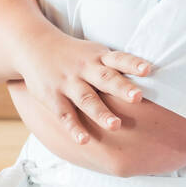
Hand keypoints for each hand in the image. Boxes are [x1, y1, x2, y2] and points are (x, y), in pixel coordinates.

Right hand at [14, 28, 154, 144]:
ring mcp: (68, 83)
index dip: (133, 64)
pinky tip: (84, 141)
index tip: (148, 69)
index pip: (119, 59)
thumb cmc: (74, 53)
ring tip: (116, 126)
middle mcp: (85, 69)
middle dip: (121, 88)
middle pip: (105, 78)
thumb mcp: (94, 51)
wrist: (33, 45)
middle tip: (138, 98)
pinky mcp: (53, 97)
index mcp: (98, 56)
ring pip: (86, 99)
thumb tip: (152, 75)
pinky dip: (74, 128)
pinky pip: (65, 114)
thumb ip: (116, 65)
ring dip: (101, 113)